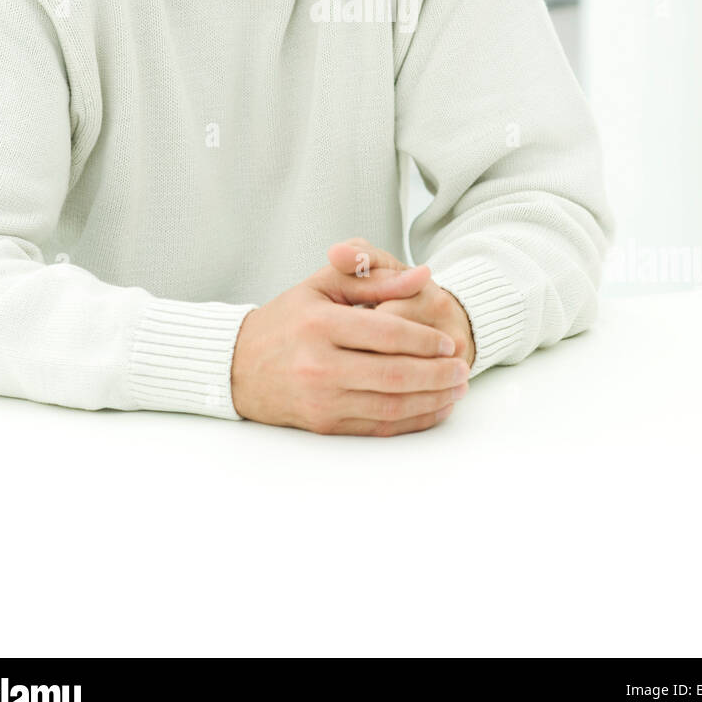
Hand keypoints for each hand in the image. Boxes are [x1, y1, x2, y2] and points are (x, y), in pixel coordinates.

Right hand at [230, 255, 469, 436]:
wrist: (238, 366)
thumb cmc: (286, 320)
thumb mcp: (323, 286)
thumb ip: (374, 278)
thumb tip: (423, 275)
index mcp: (319, 324)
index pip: (386, 334)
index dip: (425, 340)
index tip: (449, 341)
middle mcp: (319, 365)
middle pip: (394, 375)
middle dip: (438, 374)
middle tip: (463, 368)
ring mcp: (321, 399)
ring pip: (391, 406)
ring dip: (432, 399)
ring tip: (456, 388)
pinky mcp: (324, 425)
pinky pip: (379, 426)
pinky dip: (412, 419)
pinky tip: (433, 407)